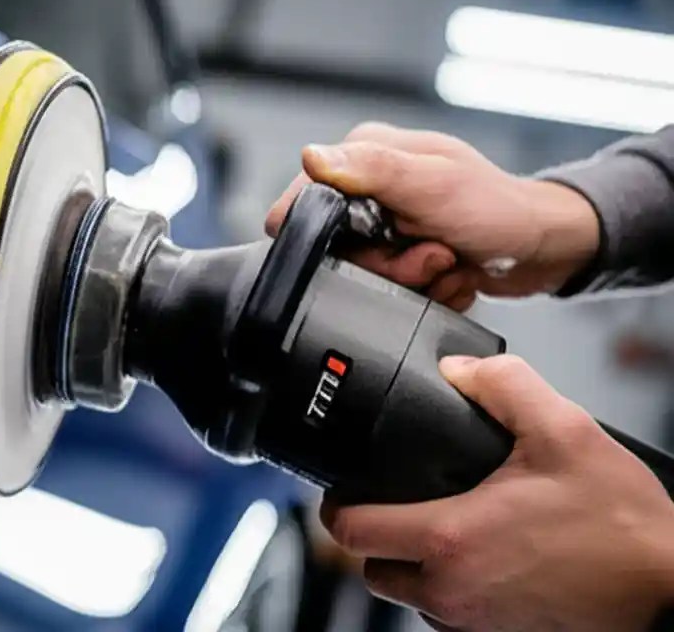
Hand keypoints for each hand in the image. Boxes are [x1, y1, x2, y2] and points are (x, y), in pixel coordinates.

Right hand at [265, 122, 600, 308]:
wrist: (544, 247)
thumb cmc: (500, 208)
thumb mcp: (433, 185)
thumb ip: (372, 170)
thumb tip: (312, 157)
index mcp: (366, 154)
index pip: (306, 199)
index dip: (330, 234)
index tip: (378, 240)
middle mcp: (369, 185)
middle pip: (336, 248)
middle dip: (386, 264)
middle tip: (431, 254)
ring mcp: (384, 221)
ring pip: (363, 274)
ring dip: (410, 280)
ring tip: (446, 262)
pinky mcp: (399, 252)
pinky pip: (388, 288)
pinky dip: (422, 290)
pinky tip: (448, 273)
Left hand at [322, 355, 673, 630]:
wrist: (669, 591)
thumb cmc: (622, 526)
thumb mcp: (565, 431)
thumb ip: (503, 386)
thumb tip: (458, 371)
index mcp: (451, 537)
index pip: (351, 529)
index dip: (337, 503)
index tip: (347, 486)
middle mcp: (452, 589)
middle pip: (372, 566)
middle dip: (377, 535)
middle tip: (400, 501)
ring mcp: (474, 620)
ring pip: (408, 595)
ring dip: (414, 564)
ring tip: (447, 524)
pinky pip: (448, 613)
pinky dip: (450, 586)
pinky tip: (482, 553)